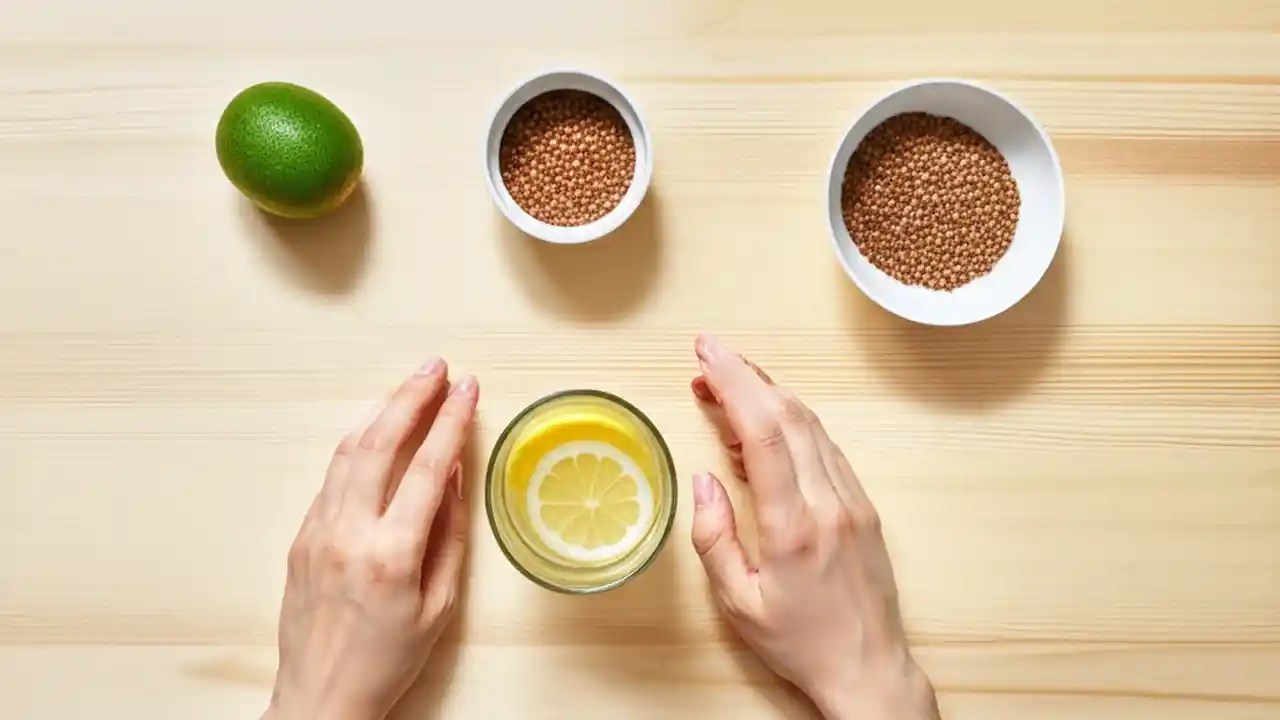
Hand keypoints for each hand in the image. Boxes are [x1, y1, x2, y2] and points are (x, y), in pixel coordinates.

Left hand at [265, 359, 478, 719]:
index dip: (451, 421)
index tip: (467, 388)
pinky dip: (359, 446)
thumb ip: (449, 534)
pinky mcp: (301, 537)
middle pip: (379, 443)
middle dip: (411, 397)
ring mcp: (317, 532)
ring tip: (410, 387)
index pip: (427, 467)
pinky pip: (332, 478)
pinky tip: (378, 433)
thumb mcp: (439, 606)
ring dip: (381, 412)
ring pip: (348, 452)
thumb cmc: (387, 661)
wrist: (321, 697)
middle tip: (436, 367)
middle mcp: (348, 534)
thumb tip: (455, 474)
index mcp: (390, 554)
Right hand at [689, 335, 938, 719]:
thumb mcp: (738, 604)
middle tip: (707, 355)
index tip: (706, 354)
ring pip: (812, 426)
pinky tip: (763, 426)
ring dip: (769, 395)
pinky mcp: (864, 506)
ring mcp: (853, 501)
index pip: (764, 432)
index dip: (734, 383)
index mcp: (793, 526)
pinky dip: (792, 424)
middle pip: (790, 415)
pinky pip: (826, 448)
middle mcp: (829, 504)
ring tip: (727, 383)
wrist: (868, 669)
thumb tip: (704, 480)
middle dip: (746, 375)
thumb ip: (714, 538)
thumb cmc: (800, 643)